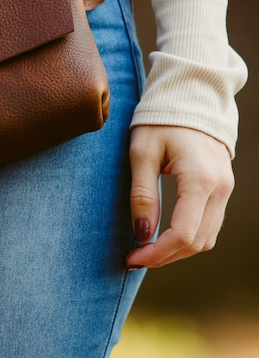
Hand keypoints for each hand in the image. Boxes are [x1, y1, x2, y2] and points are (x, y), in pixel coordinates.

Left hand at [126, 125, 233, 268]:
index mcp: (199, 179)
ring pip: (206, 237)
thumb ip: (143, 194)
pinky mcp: (222, 188)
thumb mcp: (141, 154)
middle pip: (197, 242)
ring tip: (145, 251)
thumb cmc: (159, 121)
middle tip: (134, 259)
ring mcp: (225, 189)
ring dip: (177, 250)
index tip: (131, 259)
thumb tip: (142, 234)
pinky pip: (209, 224)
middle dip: (165, 257)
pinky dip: (187, 237)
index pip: (183, 234)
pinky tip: (162, 236)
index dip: (157, 254)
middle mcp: (220, 188)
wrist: (189, 97)